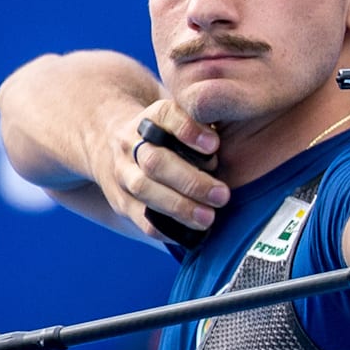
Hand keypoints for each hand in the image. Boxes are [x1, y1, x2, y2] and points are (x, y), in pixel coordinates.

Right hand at [99, 99, 227, 240]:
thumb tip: (240, 141)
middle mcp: (131, 143)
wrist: (109, 142)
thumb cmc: (167, 134)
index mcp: (151, 117)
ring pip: (144, 190)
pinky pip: (140, 218)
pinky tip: (191, 233)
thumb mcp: (181, 118)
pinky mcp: (121, 201)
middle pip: (155, 161)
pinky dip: (166, 228)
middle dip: (190, 181)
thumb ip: (206, 126)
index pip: (166, 116)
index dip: (188, 130)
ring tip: (208, 218)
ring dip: (179, 207)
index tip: (214, 145)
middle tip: (222, 195)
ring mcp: (122, 173)